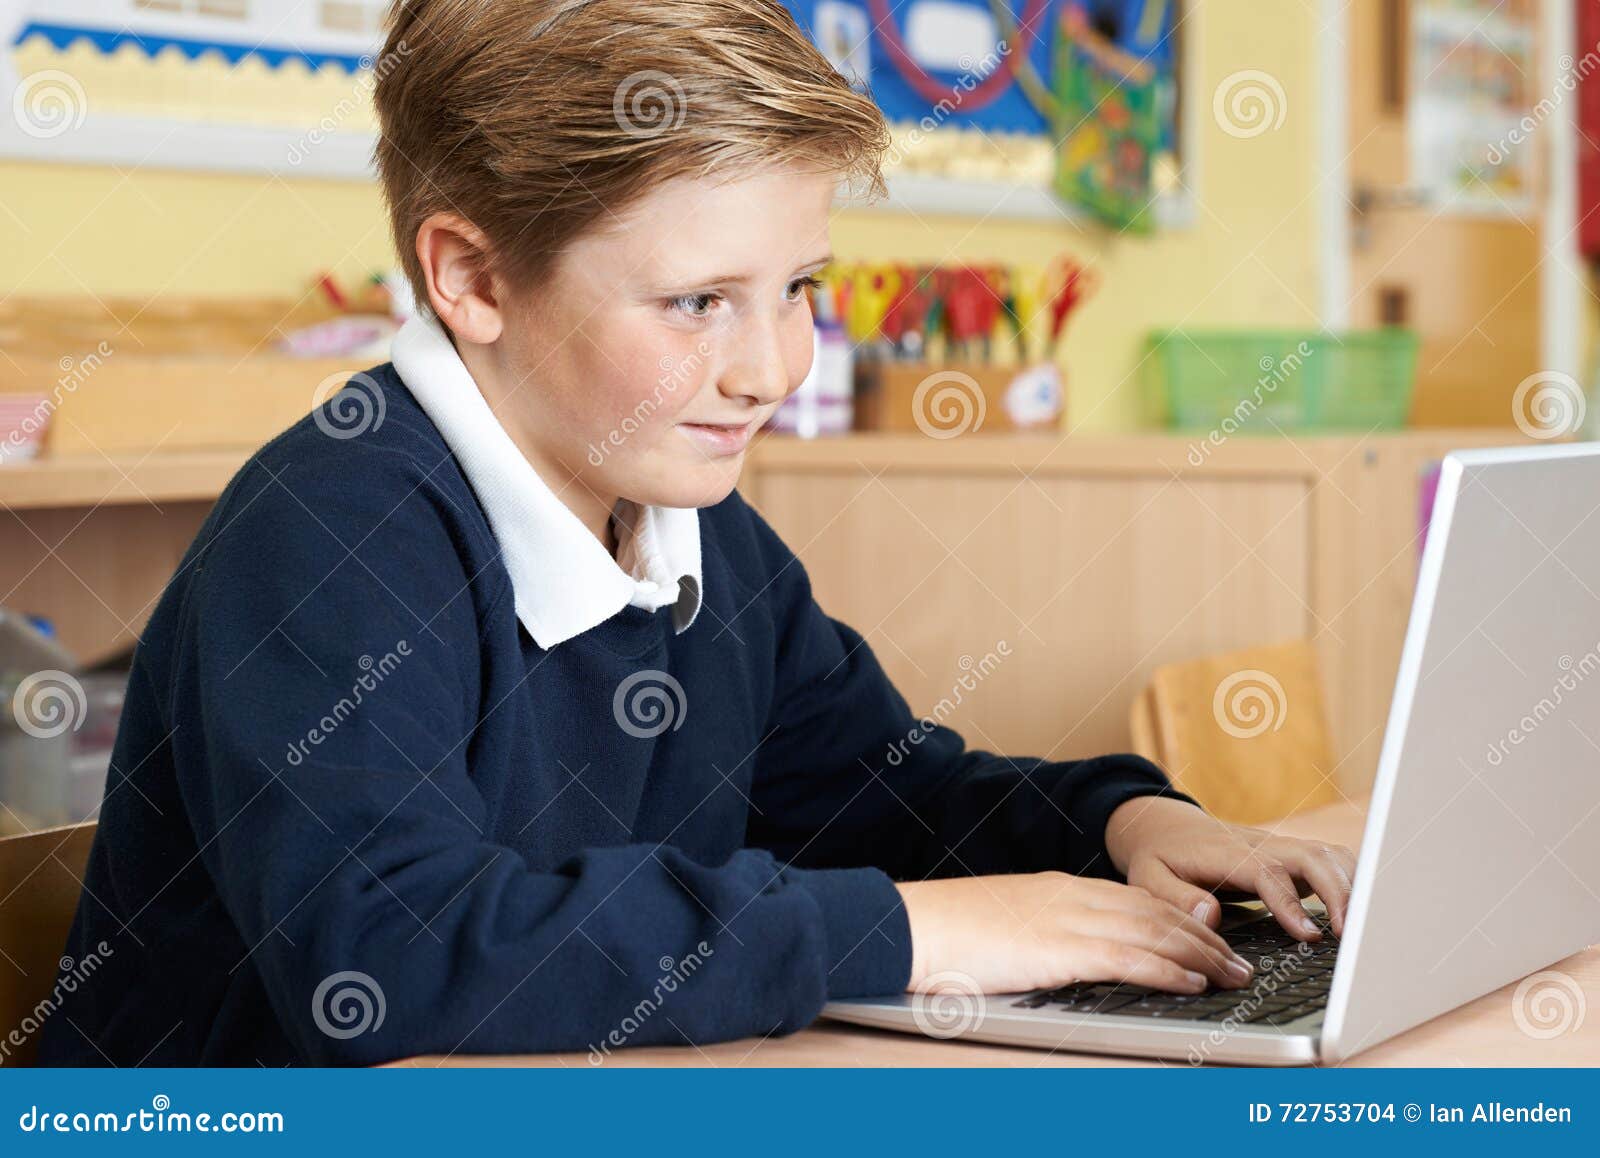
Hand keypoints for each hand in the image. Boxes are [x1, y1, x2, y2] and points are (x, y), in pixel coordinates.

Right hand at [895, 872, 1256, 994]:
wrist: (912, 925)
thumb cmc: (946, 933)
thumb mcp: (1005, 927)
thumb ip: (1042, 935)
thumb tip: (1063, 957)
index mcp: (1059, 889)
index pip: (1137, 900)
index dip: (1181, 919)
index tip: (1210, 937)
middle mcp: (1072, 896)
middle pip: (1157, 912)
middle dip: (1205, 937)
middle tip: (1239, 960)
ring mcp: (1067, 918)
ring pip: (1154, 931)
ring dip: (1202, 955)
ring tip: (1232, 975)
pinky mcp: (1059, 947)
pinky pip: (1129, 957)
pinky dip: (1169, 969)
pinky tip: (1193, 982)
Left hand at [1103, 795, 1357, 939]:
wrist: (1165, 827)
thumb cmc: (1159, 857)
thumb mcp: (1148, 877)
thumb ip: (1175, 897)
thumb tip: (1208, 916)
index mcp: (1226, 853)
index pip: (1267, 871)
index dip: (1289, 902)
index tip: (1307, 934)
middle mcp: (1259, 845)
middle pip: (1312, 856)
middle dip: (1339, 892)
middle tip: (1350, 935)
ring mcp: (1279, 848)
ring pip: (1328, 855)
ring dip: (1351, 886)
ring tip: (1361, 930)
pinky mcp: (1290, 857)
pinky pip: (1330, 862)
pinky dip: (1351, 881)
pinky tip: (1357, 914)